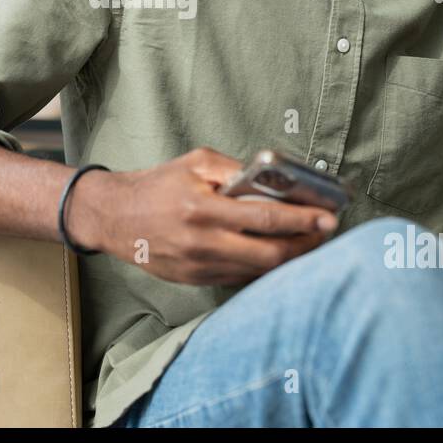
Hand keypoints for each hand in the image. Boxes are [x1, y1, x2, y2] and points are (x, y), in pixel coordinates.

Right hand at [67, 147, 339, 285]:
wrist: (114, 216)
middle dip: (305, 245)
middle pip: (270, 254)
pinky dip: (263, 268)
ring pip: (258, 271)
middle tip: (325, 232)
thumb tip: (273, 180)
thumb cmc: (156, 185)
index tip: (328, 216)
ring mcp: (200, 266)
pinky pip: (240, 278)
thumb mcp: (195, 163)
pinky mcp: (195, 280)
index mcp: (203, 208)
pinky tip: (276, 255)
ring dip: (288, 259)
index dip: (302, 219)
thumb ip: (235, 169)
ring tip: (307, 243)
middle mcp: (203, 242)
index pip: (265, 217)